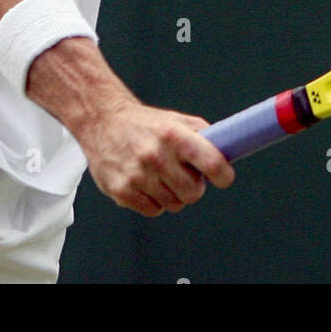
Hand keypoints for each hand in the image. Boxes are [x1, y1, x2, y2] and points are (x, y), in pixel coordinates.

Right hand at [72, 96, 234, 216]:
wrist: (102, 122)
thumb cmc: (145, 124)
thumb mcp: (176, 120)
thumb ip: (203, 136)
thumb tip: (227, 155)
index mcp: (173, 135)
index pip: (211, 162)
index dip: (223, 175)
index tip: (223, 177)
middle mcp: (155, 155)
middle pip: (194, 193)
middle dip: (193, 187)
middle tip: (183, 174)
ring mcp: (137, 175)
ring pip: (174, 204)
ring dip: (172, 193)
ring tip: (159, 175)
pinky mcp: (122, 191)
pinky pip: (154, 211)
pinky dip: (153, 201)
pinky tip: (145, 182)